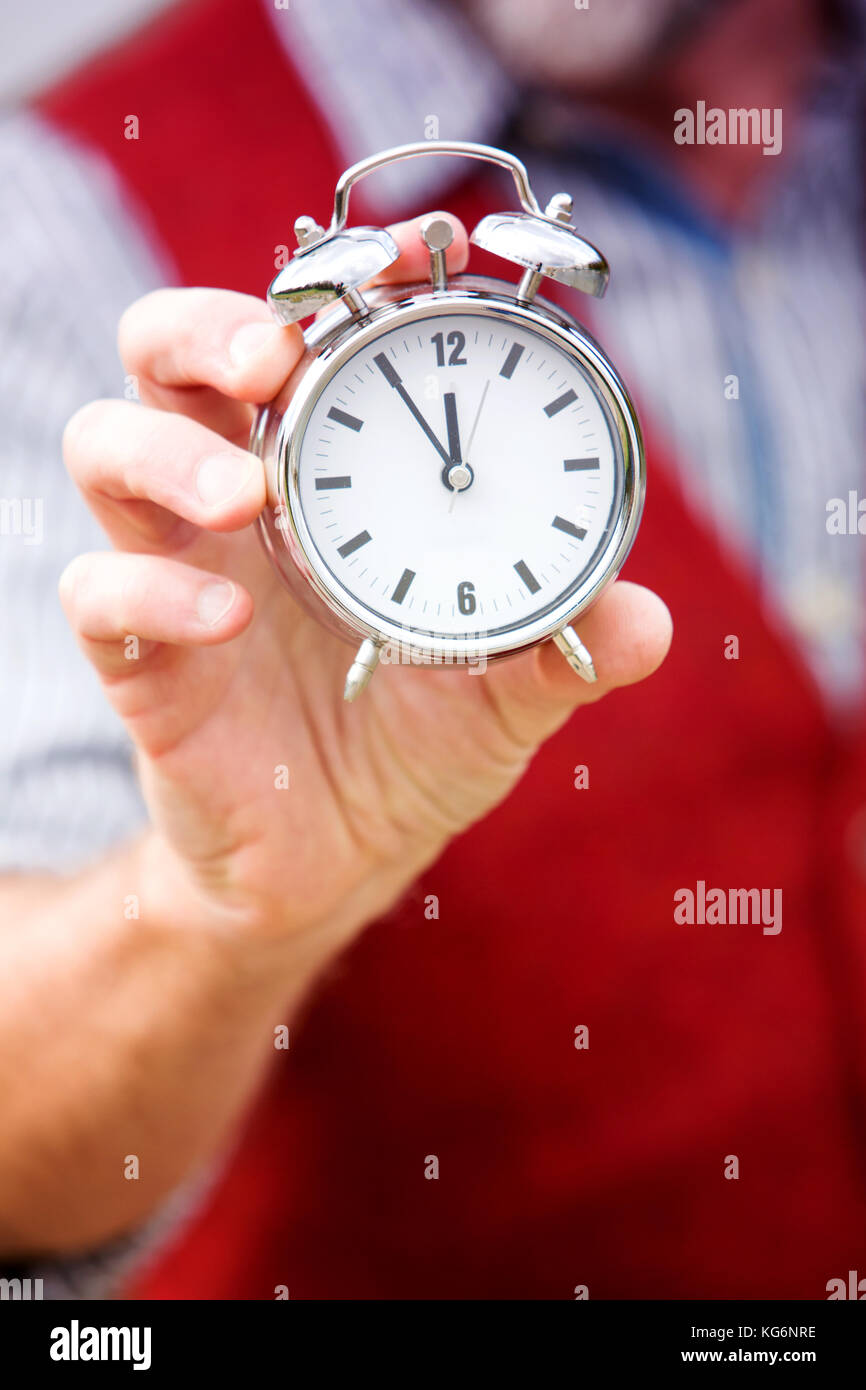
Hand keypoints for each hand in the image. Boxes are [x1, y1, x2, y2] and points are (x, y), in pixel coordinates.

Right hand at [60, 213, 671, 954]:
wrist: (344, 859)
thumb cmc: (418, 748)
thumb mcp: (508, 693)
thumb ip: (567, 647)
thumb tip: (653, 621)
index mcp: (326, 477)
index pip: (303, 341)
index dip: (341, 279)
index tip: (415, 250)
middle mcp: (240, 500)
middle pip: (165, 355)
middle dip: (204, 326)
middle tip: (272, 352)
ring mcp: (179, 571)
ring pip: (104, 448)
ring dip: (165, 450)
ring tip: (243, 494)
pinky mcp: (139, 661)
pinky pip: (102, 597)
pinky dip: (155, 596)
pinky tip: (230, 623)